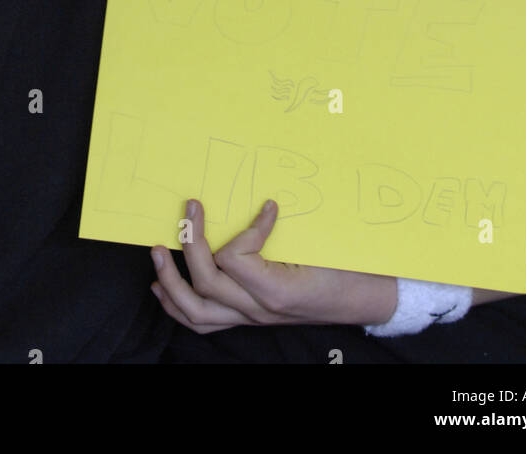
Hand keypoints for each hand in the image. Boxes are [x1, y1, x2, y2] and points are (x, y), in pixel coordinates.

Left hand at [150, 199, 395, 331]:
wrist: (368, 297)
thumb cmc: (349, 268)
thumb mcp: (323, 245)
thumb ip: (287, 229)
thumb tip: (265, 203)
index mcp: (278, 290)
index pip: (234, 258)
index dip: (247, 228)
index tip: (268, 206)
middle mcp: (258, 310)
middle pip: (206, 282)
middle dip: (190, 243)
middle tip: (190, 208)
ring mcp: (251, 318)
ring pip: (195, 312)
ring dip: (170, 281)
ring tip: (156, 253)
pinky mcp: (248, 318)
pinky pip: (203, 321)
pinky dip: (177, 305)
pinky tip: (161, 287)